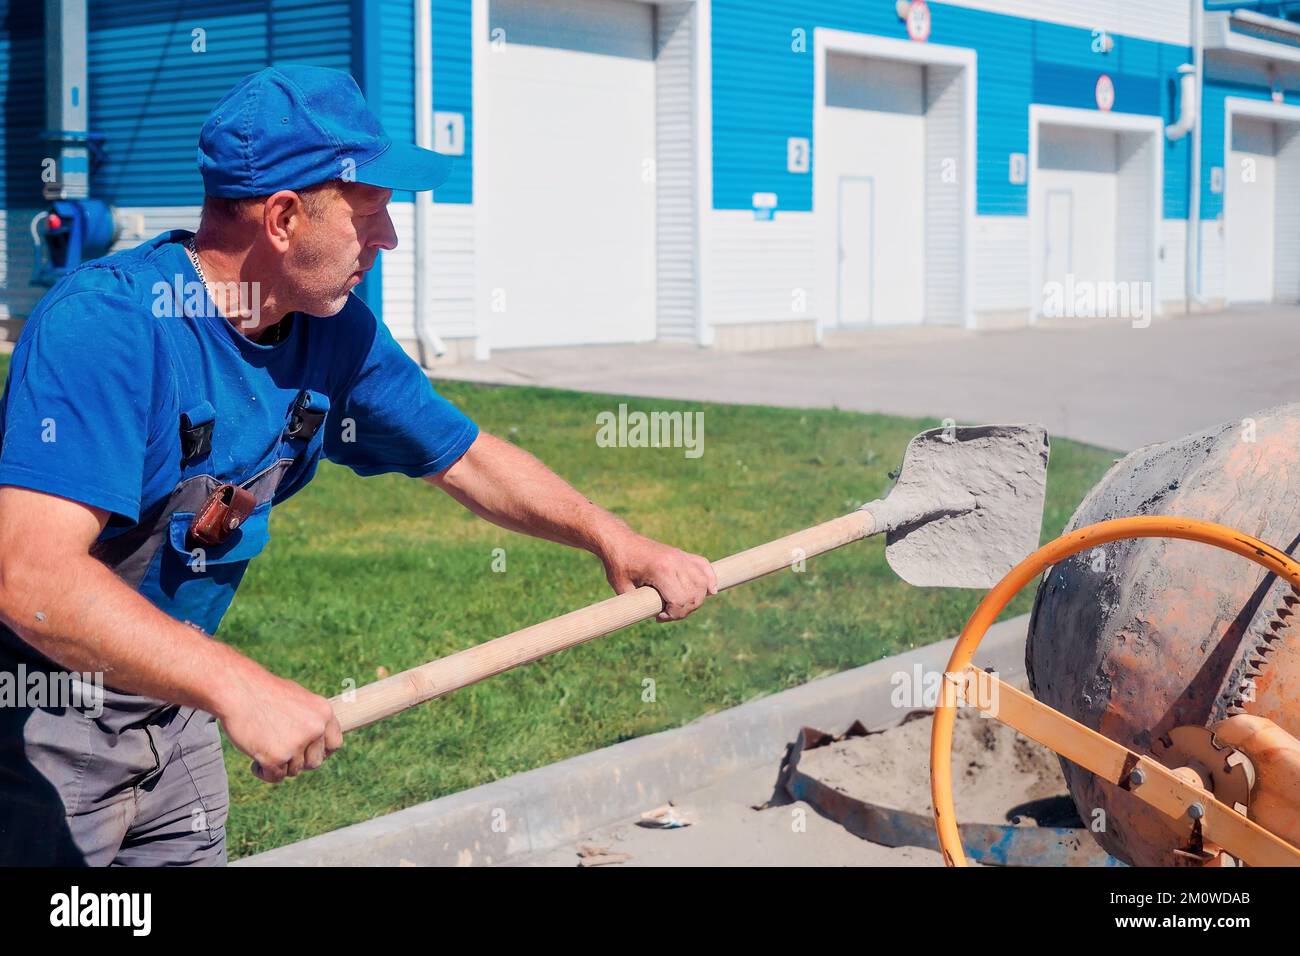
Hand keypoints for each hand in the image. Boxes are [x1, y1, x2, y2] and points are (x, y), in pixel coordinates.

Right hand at [215, 661, 342, 782]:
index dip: (321, 752)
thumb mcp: (297, 698)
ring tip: (262, 746)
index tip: (307, 754)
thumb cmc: (263, 692)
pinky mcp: (276, 758)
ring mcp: (297, 744)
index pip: (335, 744)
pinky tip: (255, 760)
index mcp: (324, 712)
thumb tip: (318, 739)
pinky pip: (275, 777)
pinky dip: (264, 772)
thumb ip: (310, 719)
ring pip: (294, 770)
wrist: (237, 689)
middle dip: (298, 761)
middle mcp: (315, 729)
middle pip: (314, 762)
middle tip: (279, 750)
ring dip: (278, 764)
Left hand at [600, 531, 717, 621]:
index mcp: (661, 570)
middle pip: (694, 594)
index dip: (673, 615)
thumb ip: (640, 604)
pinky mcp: (682, 554)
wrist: (619, 541)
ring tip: (681, 605)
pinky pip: (703, 566)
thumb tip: (656, 618)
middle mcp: (676, 562)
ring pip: (702, 583)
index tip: (659, 616)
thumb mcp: (623, 589)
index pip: (681, 600)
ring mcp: (680, 557)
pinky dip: (710, 579)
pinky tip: (711, 590)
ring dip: (697, 598)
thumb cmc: (618, 566)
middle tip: (667, 612)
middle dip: (684, 610)